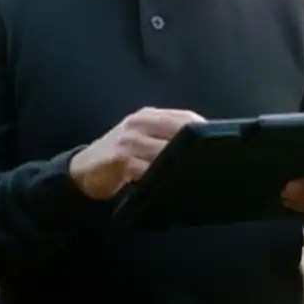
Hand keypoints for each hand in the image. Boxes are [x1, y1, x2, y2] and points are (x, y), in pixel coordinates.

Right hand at [68, 107, 205, 200]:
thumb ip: (165, 139)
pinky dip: (161, 179)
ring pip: (166, 151)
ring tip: (199, 177)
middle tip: (215, 165)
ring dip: (182, 165)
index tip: (221, 147)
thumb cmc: (119, 158)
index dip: (205, 131)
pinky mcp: (120, 159)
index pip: (185, 118)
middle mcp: (140, 122)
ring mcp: (130, 139)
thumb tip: (201, 151)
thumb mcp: (142, 140)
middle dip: (197, 149)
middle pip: (179, 131)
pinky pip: (147, 169)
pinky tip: (171, 187)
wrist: (82, 171)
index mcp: (149, 116)